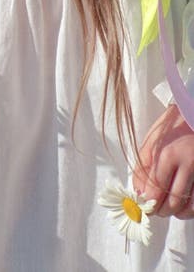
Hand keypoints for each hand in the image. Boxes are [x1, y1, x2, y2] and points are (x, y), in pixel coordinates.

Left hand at [133, 103, 193, 218]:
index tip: (144, 205)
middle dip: (161, 211)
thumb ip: (143, 167)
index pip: (156, 189)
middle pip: (173, 202)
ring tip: (169, 207)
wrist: (193, 114)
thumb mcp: (152, 141)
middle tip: (156, 209)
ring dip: (177, 212)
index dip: (148, 203)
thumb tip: (138, 192)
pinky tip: (184, 204)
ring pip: (189, 207)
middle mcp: (188, 164)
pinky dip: (190, 208)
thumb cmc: (172, 127)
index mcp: (169, 154)